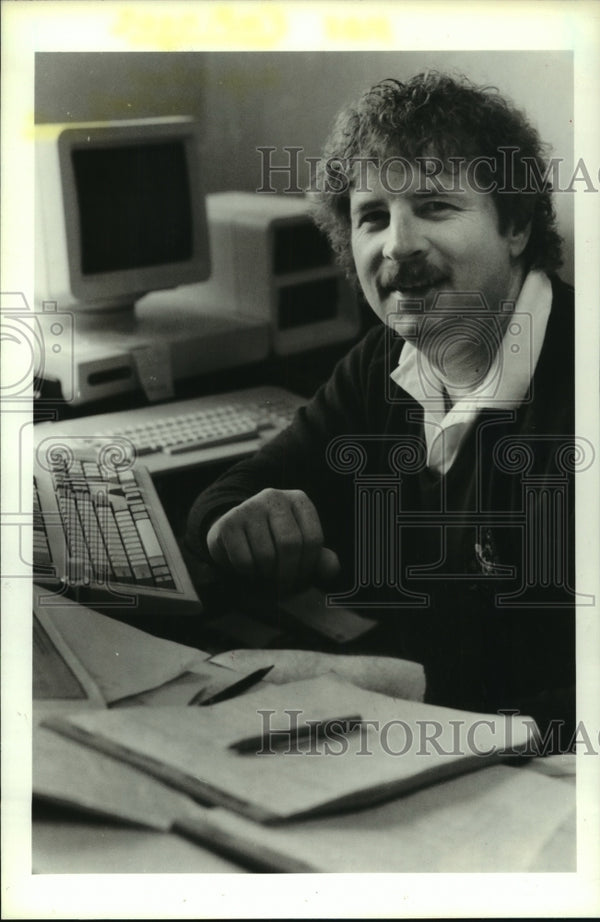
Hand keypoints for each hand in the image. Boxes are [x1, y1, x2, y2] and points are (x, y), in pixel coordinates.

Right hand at [206, 488, 339, 592]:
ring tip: (265, 575)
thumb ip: (320, 559)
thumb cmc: (272, 541)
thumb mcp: (300, 547)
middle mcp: (274, 497)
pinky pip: (244, 560)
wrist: (232, 532)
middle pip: (290, 544)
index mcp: (298, 500)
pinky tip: (249, 569)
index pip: (313, 538)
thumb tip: (332, 570)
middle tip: (283, 586)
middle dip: (288, 573)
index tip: (301, 579)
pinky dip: (248, 573)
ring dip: (267, 575)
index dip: (309, 566)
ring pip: (266, 555)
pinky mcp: (228, 522)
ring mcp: (249, 507)